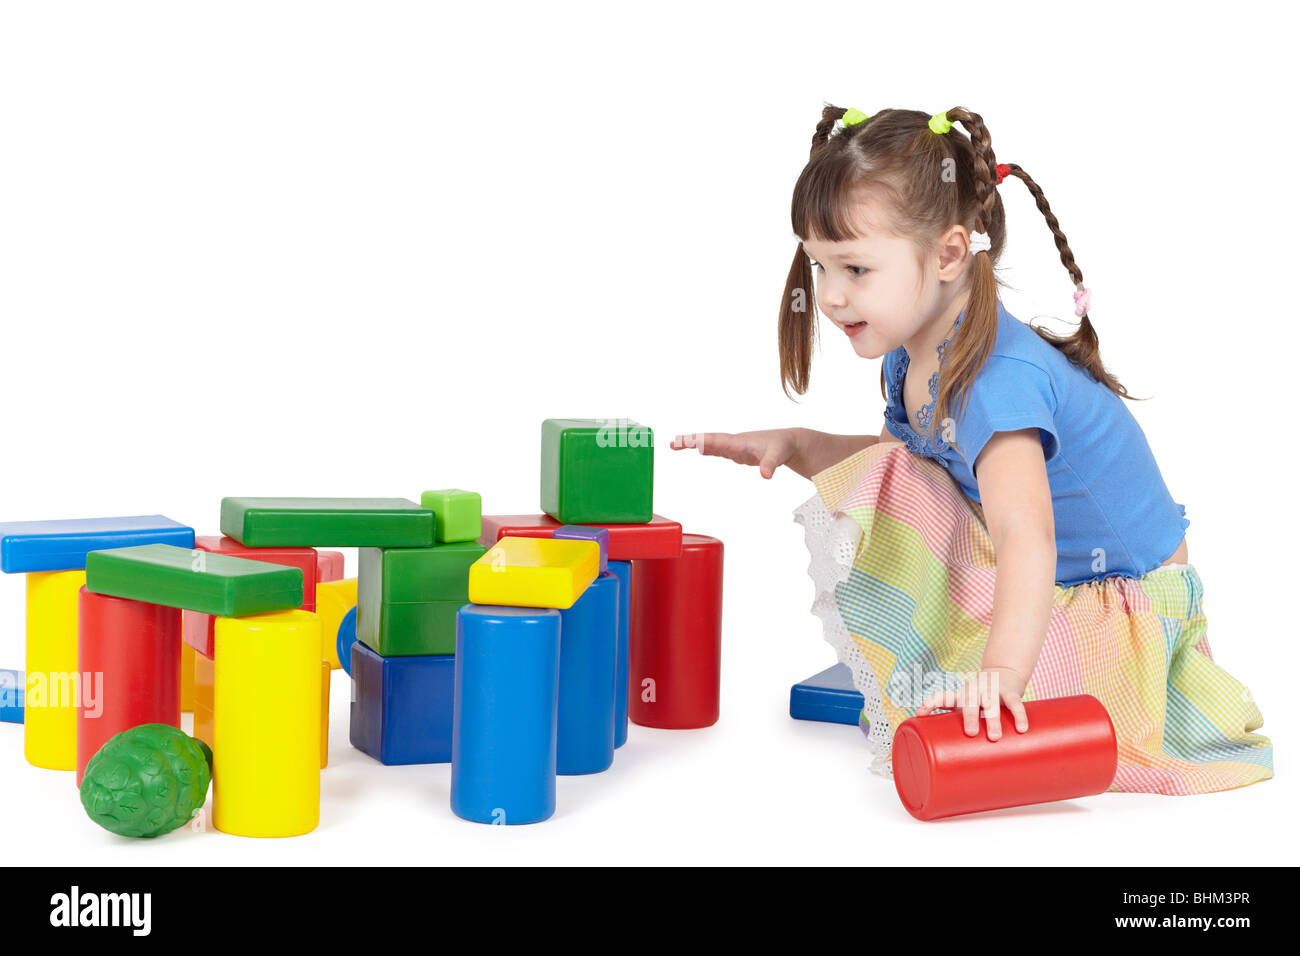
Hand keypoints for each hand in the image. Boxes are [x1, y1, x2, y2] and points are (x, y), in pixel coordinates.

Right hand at [670, 429, 799, 479]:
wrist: (790, 442)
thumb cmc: (783, 447)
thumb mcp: (777, 456)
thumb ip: (770, 465)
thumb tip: (765, 476)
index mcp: (739, 442)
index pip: (714, 440)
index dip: (698, 441)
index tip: (684, 441)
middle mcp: (734, 442)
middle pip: (708, 440)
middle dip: (690, 441)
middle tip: (672, 443)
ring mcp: (735, 447)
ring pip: (711, 444)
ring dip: (695, 444)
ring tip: (676, 445)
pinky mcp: (738, 452)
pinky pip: (718, 449)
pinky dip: (706, 448)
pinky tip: (700, 450)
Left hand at [915, 666, 1028, 740]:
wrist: (1004, 673)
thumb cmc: (979, 697)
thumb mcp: (963, 704)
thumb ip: (947, 717)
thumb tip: (926, 730)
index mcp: (960, 696)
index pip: (941, 697)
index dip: (929, 703)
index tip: (920, 713)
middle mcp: (974, 691)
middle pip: (969, 702)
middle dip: (970, 716)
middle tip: (971, 733)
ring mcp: (992, 690)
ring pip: (992, 704)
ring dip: (993, 720)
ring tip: (995, 737)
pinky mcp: (1010, 692)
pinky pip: (1015, 704)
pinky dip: (1019, 715)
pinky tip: (1022, 729)